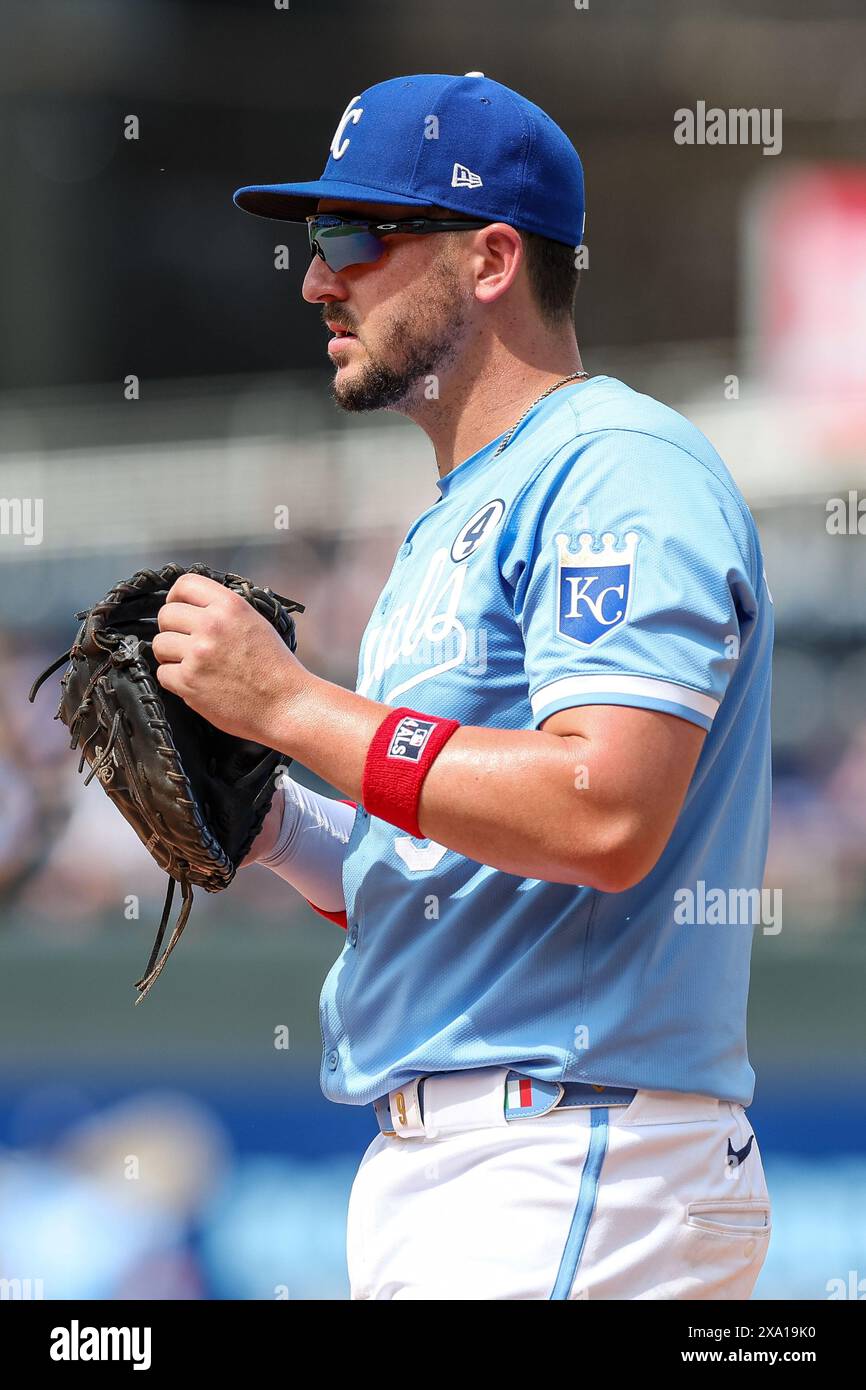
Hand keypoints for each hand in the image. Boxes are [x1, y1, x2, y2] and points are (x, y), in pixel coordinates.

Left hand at [152, 572, 309, 744]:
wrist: (286, 704)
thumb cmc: (276, 668)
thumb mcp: (257, 623)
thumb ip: (225, 612)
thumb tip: (194, 609)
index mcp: (230, 606)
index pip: (185, 585)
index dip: (176, 597)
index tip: (178, 608)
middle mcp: (211, 625)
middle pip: (166, 615)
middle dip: (172, 630)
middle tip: (185, 643)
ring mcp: (198, 653)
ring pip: (159, 645)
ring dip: (170, 656)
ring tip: (191, 665)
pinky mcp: (189, 681)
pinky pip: (163, 673)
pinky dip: (175, 680)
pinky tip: (195, 683)